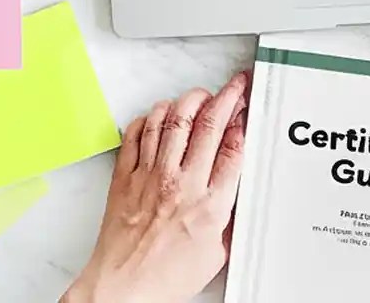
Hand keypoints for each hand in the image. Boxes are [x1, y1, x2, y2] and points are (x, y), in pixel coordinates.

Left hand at [63, 71, 250, 302]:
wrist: (122, 289)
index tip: (247, 109)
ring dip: (188, 101)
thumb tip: (238, 193)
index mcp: (210, 203)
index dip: (244, 120)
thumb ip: (230, 219)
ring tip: (198, 96)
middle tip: (233, 87)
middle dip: (226, 97)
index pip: (233, 147)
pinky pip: (137, 135)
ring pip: (171, 120)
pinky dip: (149, 118)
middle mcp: (181, 183)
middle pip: (207, 124)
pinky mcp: (125, 178)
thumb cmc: (165, 278)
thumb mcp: (217, 253)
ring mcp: (151, 176)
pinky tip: (158, 116)